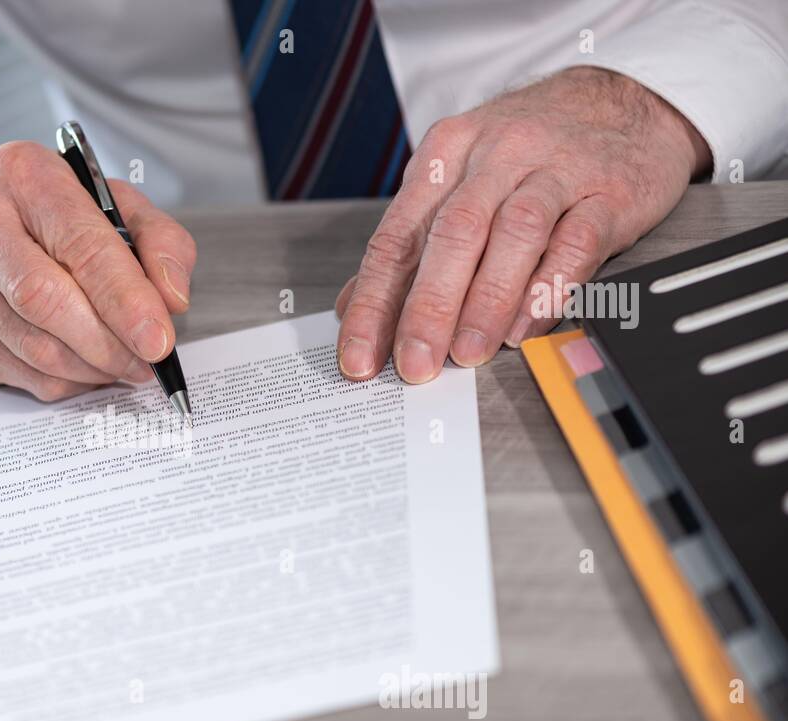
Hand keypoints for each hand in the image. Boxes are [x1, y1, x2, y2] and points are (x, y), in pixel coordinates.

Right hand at [0, 141, 195, 400]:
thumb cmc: (54, 223)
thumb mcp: (117, 209)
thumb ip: (159, 242)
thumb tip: (172, 299)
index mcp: (24, 174)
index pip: (79, 244)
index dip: (124, 298)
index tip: (158, 338)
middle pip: (45, 299)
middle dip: (107, 343)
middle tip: (145, 363)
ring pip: (34, 347)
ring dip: (91, 368)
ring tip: (123, 365)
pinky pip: (21, 374)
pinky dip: (66, 381)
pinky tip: (85, 368)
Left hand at [335, 67, 711, 383]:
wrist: (623, 101)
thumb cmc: (529, 154)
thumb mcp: (458, 179)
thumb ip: (409, 245)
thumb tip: (351, 308)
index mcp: (445, 155)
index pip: (396, 237)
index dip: (373, 304)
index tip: (358, 357)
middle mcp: (496, 156)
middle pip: (453, 234)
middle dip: (427, 308)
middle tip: (415, 364)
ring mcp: (556, 170)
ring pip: (514, 233)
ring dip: (486, 301)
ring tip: (468, 353)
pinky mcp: (610, 192)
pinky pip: (576, 242)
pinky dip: (547, 289)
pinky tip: (524, 329)